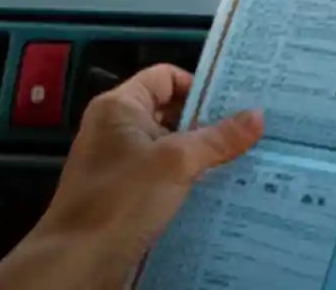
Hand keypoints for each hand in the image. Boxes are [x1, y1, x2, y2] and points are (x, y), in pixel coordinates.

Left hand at [0, 64, 262, 289]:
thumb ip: (219, 137)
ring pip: (168, 144)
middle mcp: (115, 127)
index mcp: (119, 107)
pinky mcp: (122, 190)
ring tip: (239, 157)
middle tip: (247, 130)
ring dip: (200, 152)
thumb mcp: (178, 162)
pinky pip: (161, 172)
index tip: (233, 103)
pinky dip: (186, 176)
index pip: (165, 77)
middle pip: (170, 110)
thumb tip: (258, 115)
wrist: (78, 259)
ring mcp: (117, 160)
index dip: (199, 86)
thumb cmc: (122, 198)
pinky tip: (215, 187)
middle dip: (207, 121)